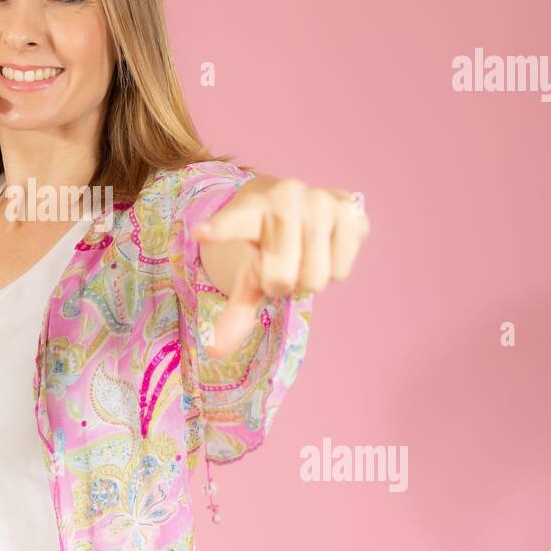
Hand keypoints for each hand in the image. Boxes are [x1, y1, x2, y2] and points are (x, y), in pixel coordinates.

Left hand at [191, 176, 369, 358]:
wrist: (301, 204)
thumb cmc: (270, 244)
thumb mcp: (250, 272)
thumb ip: (235, 310)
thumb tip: (213, 352)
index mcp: (250, 211)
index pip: (233, 224)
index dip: (218, 230)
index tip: (199, 233)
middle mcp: (284, 198)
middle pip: (282, 278)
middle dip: (283, 284)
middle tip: (282, 265)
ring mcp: (320, 200)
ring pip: (316, 277)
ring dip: (310, 279)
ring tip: (304, 256)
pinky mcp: (350, 208)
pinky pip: (342, 269)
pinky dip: (336, 269)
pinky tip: (327, 247)